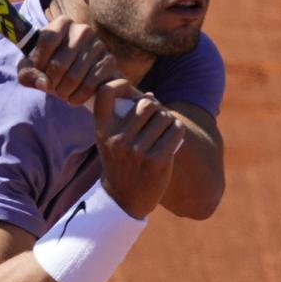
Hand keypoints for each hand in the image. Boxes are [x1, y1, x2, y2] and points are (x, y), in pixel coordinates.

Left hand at [17, 16, 121, 106]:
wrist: (80, 75)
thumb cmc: (51, 66)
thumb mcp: (32, 68)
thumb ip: (27, 74)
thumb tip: (43, 83)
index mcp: (62, 23)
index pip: (46, 44)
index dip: (38, 65)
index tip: (38, 72)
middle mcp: (82, 30)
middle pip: (58, 64)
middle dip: (51, 83)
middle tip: (51, 88)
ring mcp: (98, 45)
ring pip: (74, 77)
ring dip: (63, 92)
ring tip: (61, 94)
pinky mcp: (110, 61)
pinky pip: (90, 85)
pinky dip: (77, 97)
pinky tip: (73, 98)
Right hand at [93, 80, 184, 218]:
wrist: (125, 198)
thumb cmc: (120, 161)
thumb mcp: (112, 139)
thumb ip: (126, 116)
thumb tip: (151, 95)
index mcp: (103, 130)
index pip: (105, 93)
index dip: (119, 84)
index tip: (127, 88)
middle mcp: (118, 139)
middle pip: (147, 104)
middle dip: (156, 108)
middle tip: (156, 117)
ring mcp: (137, 151)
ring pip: (164, 117)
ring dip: (168, 120)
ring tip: (164, 130)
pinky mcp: (157, 160)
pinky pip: (176, 131)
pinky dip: (177, 130)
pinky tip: (172, 136)